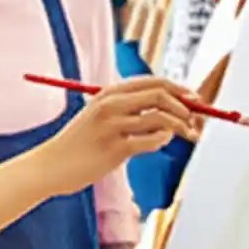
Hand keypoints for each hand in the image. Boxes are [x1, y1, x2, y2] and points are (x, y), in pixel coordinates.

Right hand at [38, 77, 199, 197]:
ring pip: (160, 117)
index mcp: (109, 93)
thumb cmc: (79, 144)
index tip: (196, 100)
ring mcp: (112, 125)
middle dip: (186, 106)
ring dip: (181, 126)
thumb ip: (128, 109)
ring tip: (187, 135)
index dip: (180, 89)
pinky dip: (162, 141)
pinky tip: (159, 143)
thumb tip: (171, 108)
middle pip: (161, 94)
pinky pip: (151, 140)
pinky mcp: (114, 148)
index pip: (154, 82)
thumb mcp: (99, 117)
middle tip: (197, 121)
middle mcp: (111, 104)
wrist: (51, 165)